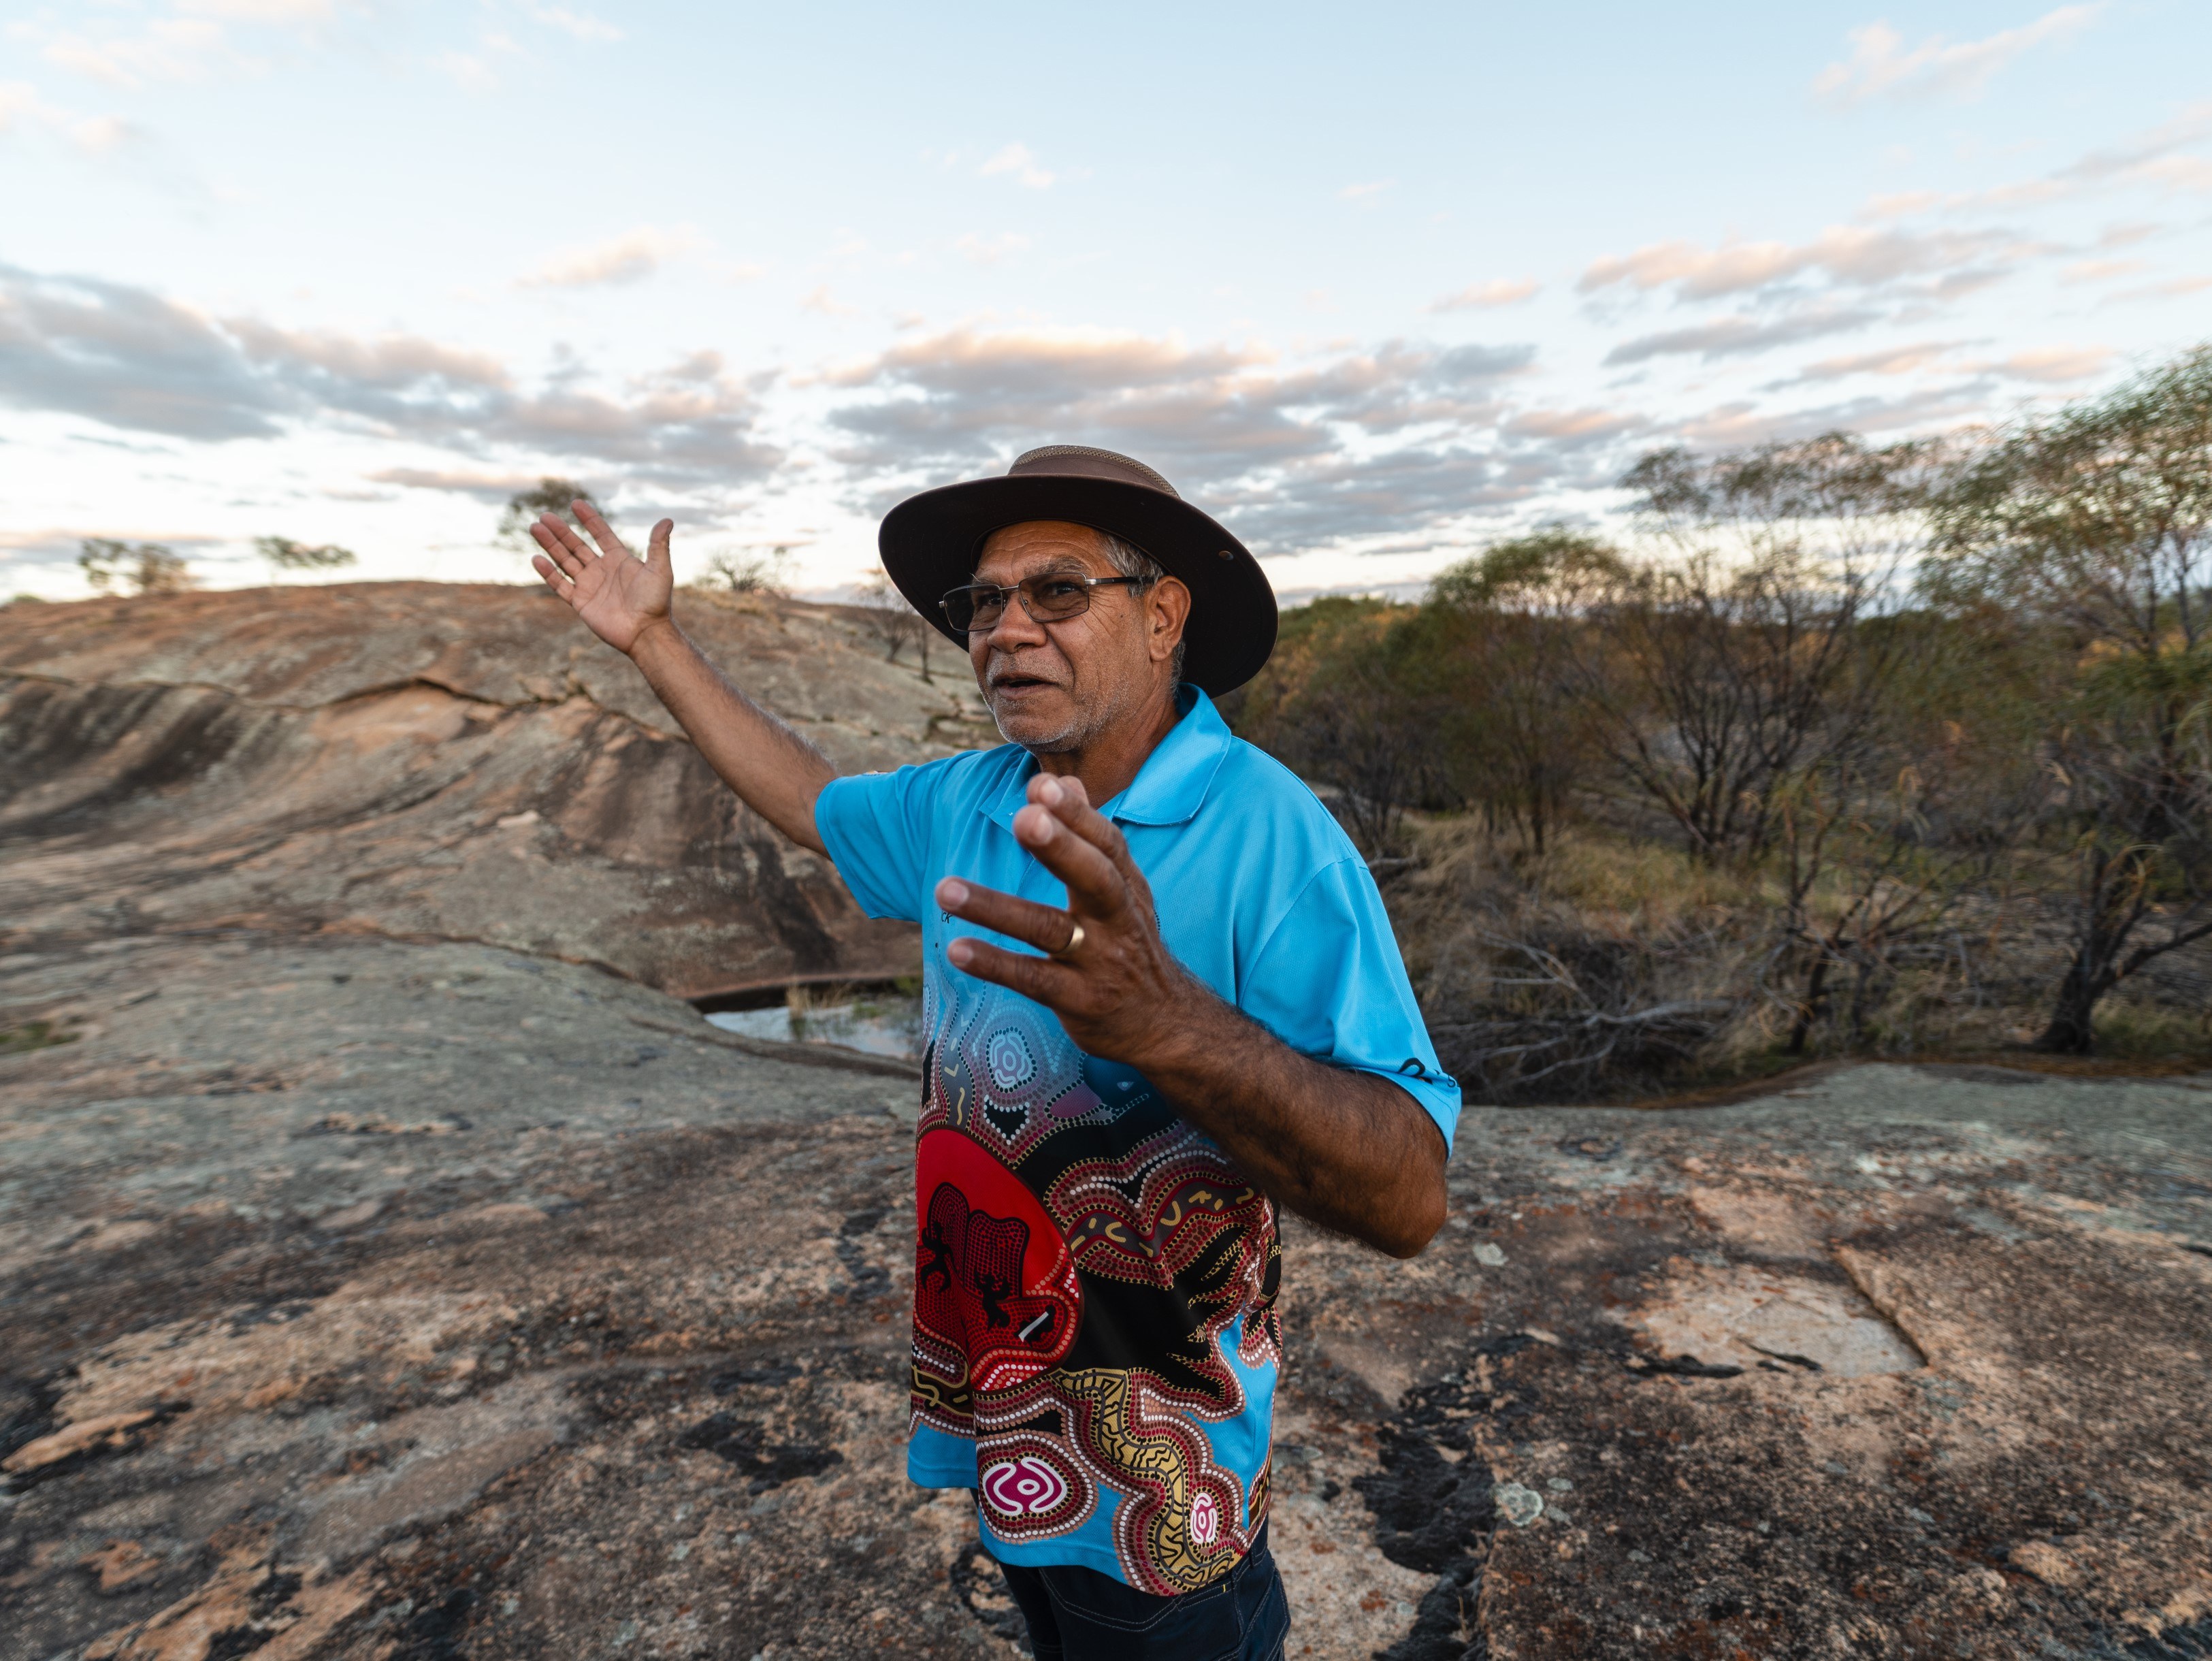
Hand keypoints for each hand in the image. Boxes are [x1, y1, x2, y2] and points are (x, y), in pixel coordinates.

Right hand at [530, 502, 675, 657]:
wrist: (645, 632)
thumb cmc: (656, 602)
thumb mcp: (660, 570)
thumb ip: (658, 545)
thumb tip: (667, 519)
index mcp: (619, 560)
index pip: (601, 534)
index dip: (589, 519)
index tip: (576, 503)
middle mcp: (602, 570)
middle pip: (576, 545)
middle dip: (561, 531)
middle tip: (545, 516)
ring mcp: (589, 585)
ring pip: (565, 560)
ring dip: (550, 545)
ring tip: (535, 528)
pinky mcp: (580, 602)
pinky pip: (560, 585)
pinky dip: (548, 573)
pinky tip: (537, 558)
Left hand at [934, 774, 1191, 1066]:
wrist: (1165, 1023)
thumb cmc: (1129, 942)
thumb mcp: (1123, 890)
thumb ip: (1091, 839)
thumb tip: (1066, 783)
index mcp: (1127, 888)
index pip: (1108, 845)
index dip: (1078, 815)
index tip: (1042, 785)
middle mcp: (1119, 921)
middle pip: (1095, 879)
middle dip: (1062, 848)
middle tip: (1024, 817)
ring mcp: (1100, 963)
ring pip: (1050, 931)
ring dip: (997, 908)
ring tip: (944, 890)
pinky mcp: (1080, 1001)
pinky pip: (1034, 981)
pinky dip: (996, 965)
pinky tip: (958, 950)